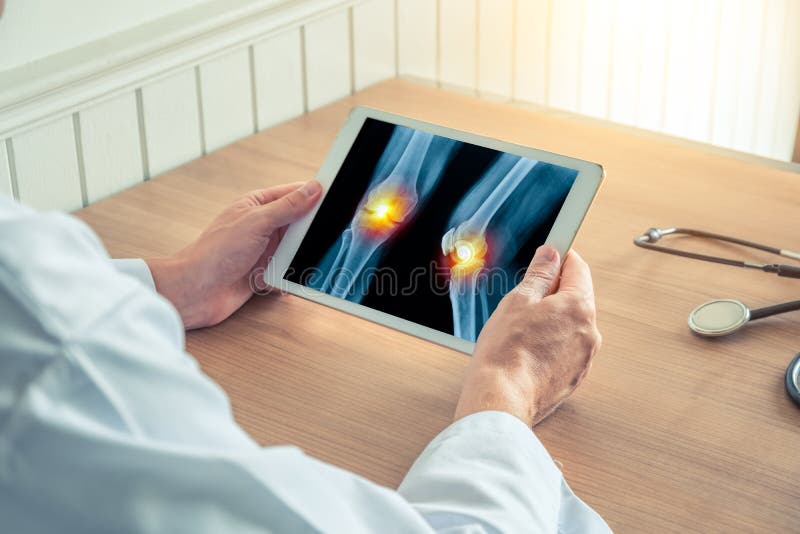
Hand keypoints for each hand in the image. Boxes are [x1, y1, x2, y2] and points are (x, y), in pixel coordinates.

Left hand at [147, 181, 321, 328]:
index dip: (314, 194)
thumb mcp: (257, 222)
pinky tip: (286, 280)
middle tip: (326, 234)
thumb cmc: (215, 253)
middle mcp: (262, 226)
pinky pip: (288, 273)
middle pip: (299, 224)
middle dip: (310, 232)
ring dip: (298, 258)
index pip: (293, 193)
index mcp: (257, 205)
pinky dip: (289, 278)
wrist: (195, 292)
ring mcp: (263, 250)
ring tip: (297, 260)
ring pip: (296, 250)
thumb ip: (288, 206)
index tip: (337, 194)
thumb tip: (313, 188)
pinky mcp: (264, 273)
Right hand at [454, 246, 600, 426]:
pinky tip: (527, 351)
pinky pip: (566, 350)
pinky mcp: (574, 378)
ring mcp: (584, 358)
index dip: (560, 259)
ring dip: (551, 322)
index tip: (548, 258)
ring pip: (570, 326)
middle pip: (576, 298)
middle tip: (524, 300)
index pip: (577, 268)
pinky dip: (551, 346)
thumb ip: (539, 274)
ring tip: (521, 331)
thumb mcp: (518, 300)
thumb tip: (550, 255)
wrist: (501, 398)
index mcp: (579, 306)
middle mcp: (589, 332)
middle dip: (552, 294)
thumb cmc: (506, 353)